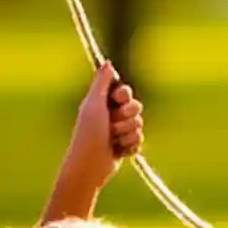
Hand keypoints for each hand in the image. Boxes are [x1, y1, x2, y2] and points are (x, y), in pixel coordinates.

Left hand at [41, 63, 144, 224]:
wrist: (89, 165)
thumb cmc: (88, 133)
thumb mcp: (94, 103)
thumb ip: (101, 82)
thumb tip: (108, 62)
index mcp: (103, 102)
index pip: (125, 91)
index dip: (125, 95)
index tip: (118, 99)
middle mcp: (111, 115)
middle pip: (136, 106)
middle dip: (127, 117)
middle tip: (112, 124)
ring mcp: (119, 131)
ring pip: (139, 124)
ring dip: (127, 133)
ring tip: (113, 141)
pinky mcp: (125, 146)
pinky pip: (139, 140)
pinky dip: (130, 146)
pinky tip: (119, 151)